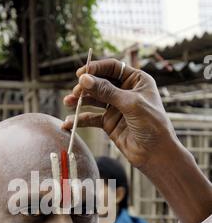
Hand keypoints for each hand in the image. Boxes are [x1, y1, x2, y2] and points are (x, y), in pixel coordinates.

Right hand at [63, 59, 177, 169]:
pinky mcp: (108, 123)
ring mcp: (116, 107)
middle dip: (86, 86)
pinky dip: (79, 120)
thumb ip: (107, 92)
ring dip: (80, 101)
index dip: (96, 68)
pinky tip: (68, 122)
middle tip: (76, 92)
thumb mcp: (130, 104)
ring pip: (93, 99)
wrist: (155, 153)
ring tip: (68, 102)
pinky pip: (91, 118)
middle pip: (100, 82)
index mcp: (136, 80)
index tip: (81, 74)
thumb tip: (84, 79)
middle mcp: (125, 91)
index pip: (113, 68)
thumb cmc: (152, 125)